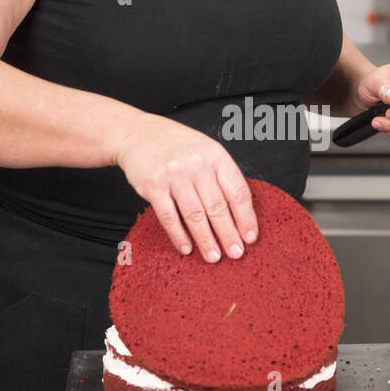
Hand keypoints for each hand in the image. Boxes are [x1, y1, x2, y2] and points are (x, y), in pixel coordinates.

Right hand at [112, 113, 257, 260]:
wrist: (139, 133)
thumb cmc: (177, 145)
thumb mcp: (206, 151)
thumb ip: (221, 176)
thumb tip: (239, 214)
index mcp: (216, 156)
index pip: (237, 191)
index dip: (246, 218)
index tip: (250, 237)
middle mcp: (197, 164)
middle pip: (218, 207)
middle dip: (229, 234)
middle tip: (236, 253)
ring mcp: (174, 175)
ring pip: (195, 215)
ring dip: (206, 240)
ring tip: (214, 256)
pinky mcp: (153, 186)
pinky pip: (169, 216)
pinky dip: (179, 235)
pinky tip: (186, 247)